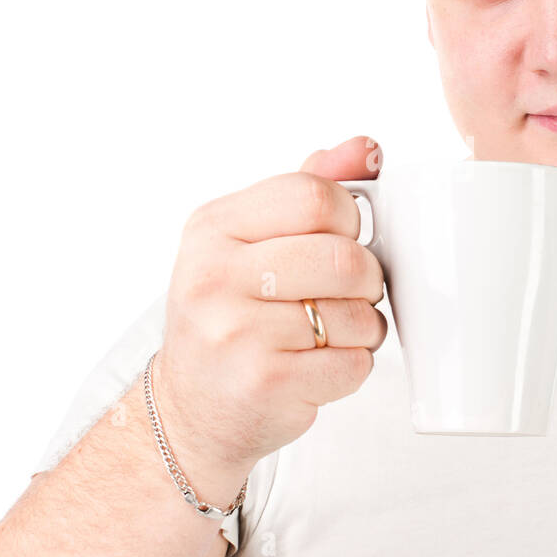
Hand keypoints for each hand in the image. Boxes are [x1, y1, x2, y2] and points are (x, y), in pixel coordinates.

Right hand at [154, 135, 386, 478]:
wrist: (190, 407)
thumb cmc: (229, 314)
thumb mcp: (249, 240)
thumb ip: (307, 189)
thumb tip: (364, 148)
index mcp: (212, 227)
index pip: (313, 195)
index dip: (348, 219)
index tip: (341, 239)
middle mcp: (214, 276)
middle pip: (343, 258)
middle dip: (366, 278)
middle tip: (352, 291)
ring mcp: (236, 333)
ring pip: (356, 315)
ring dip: (363, 326)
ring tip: (332, 331)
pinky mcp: (263, 383)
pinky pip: (352, 364)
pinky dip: (353, 365)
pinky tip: (322, 363)